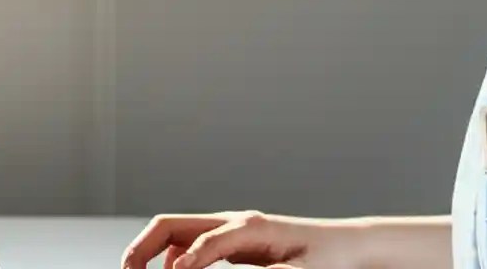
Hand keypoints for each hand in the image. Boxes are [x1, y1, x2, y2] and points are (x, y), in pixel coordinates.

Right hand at [121, 211, 361, 268]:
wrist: (345, 246)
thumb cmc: (328, 257)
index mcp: (249, 227)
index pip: (204, 241)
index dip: (185, 265)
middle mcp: (233, 222)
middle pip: (171, 225)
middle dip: (141, 248)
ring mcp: (228, 230)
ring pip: (173, 233)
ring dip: (149, 252)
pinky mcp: (230, 242)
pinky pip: (187, 246)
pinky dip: (168, 259)